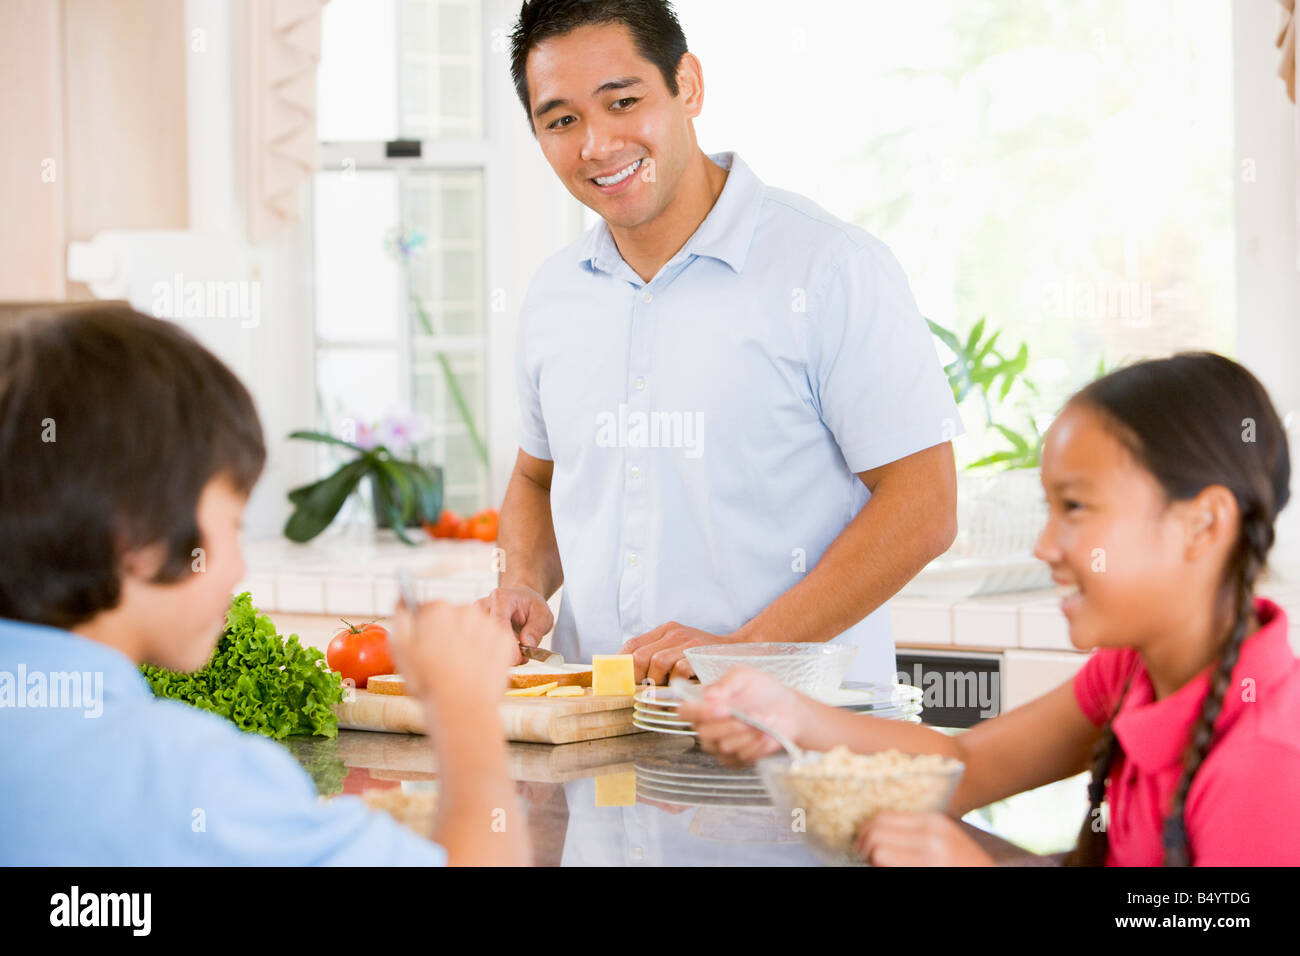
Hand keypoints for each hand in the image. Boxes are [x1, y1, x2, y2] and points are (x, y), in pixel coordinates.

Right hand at [389, 599, 516, 709]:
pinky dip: (486, 651)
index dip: (425, 629)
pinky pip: (492, 640)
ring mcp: (488, 624)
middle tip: (444, 660)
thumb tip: (402, 600)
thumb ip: (401, 619)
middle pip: (453, 617)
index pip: (429, 610)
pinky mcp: (505, 640)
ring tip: (462, 667)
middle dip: (448, 633)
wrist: (462, 708)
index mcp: (438, 609)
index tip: (426, 646)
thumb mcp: (400, 650)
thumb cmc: (428, 683)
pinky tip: (477, 668)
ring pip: (474, 628)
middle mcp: (466, 610)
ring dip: (468, 640)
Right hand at [477, 586, 553, 663]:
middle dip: (503, 653)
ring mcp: (473, 618)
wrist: (519, 599)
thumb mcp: (543, 614)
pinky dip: (492, 654)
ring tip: (515, 651)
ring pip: (479, 644)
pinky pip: (478, 647)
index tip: (518, 659)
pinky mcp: (469, 629)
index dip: (508, 645)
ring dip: (497, 654)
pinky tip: (503, 651)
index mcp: (501, 598)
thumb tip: (528, 645)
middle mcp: (482, 606)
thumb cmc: (530, 606)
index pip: (499, 625)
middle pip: (485, 636)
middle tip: (522, 658)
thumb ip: (536, 629)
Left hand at [621, 621, 739, 684]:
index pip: (632, 644)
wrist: (735, 649)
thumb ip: (657, 655)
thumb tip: (630, 677)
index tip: (619, 681)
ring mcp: (687, 642)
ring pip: (656, 663)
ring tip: (661, 692)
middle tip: (641, 691)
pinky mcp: (699, 654)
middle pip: (640, 656)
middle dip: (637, 678)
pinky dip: (675, 682)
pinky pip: (678, 670)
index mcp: (664, 630)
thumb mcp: (677, 647)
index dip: (621, 664)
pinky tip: (678, 687)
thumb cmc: (702, 654)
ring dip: (656, 683)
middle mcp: (673, 633)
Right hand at [678, 666, 807, 765]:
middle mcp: (707, 728)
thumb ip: (726, 682)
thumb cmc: (762, 690)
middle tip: (754, 714)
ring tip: (767, 720)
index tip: (723, 708)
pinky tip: (768, 735)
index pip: (685, 712)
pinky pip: (741, 758)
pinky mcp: (736, 761)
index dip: (700, 712)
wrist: (787, 709)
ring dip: (749, 733)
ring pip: (725, 747)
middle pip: (706, 733)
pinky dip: (758, 746)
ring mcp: (720, 747)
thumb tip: (708, 694)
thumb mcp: (744, 677)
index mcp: (703, 705)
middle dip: (733, 725)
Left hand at [854, 812, 995, 865]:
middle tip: (864, 856)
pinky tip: (886, 870)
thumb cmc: (965, 866)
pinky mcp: (924, 871)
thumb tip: (876, 829)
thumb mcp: (945, 840)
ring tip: (878, 865)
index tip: (862, 842)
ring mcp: (928, 856)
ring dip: (871, 859)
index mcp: (934, 822)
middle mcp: (931, 836)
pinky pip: (886, 865)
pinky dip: (880, 868)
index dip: (866, 829)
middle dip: (864, 844)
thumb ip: (918, 832)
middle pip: (876, 831)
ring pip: (877, 850)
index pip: (884, 816)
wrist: (992, 881)